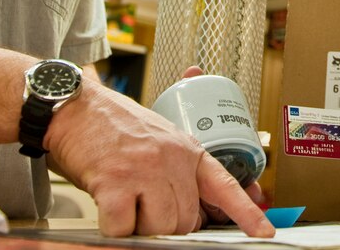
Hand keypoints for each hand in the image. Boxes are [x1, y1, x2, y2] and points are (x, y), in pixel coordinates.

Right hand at [45, 81, 273, 238]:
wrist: (75, 108)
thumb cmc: (113, 128)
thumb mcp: (160, 139)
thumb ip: (180, 171)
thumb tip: (196, 211)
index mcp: (188, 150)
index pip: (224, 186)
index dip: (247, 212)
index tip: (264, 232)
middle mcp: (171, 160)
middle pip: (186, 219)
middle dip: (167, 224)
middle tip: (144, 207)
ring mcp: (145, 171)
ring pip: (159, 227)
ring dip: (139, 225)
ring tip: (125, 201)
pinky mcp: (115, 183)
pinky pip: (123, 229)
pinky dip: (114, 227)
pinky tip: (108, 206)